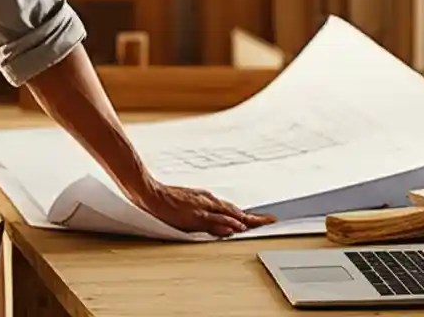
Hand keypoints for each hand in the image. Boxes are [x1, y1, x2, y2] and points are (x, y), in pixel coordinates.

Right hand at [131, 179, 276, 236]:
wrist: (152, 193)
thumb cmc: (169, 198)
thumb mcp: (190, 201)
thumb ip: (205, 211)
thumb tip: (221, 222)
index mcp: (208, 200)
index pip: (233, 209)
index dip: (248, 215)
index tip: (263, 219)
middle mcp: (209, 202)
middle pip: (236, 211)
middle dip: (254, 218)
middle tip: (271, 221)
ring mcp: (202, 209)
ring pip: (228, 215)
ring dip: (244, 221)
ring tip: (260, 224)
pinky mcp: (194, 216)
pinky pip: (213, 221)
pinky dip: (226, 224)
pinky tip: (235, 228)